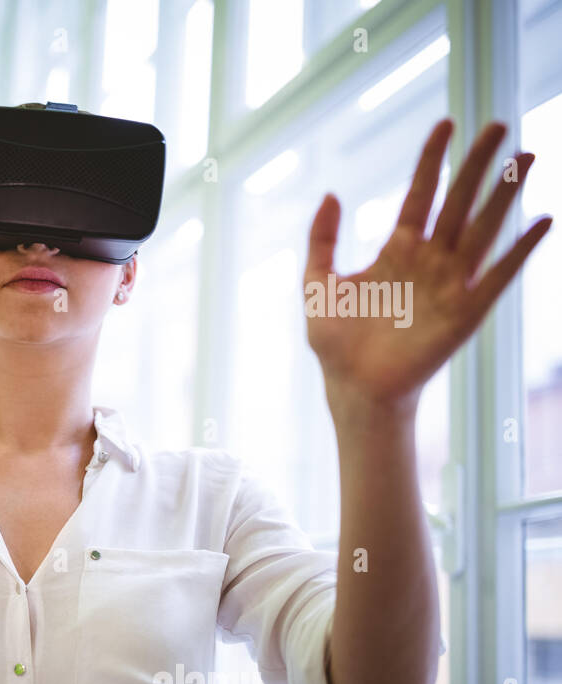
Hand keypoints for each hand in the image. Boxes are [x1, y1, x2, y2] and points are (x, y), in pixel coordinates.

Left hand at [304, 119, 551, 421]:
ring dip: (505, 194)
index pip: (421, 193)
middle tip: (498, 124)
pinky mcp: (465, 312)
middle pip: (459, 201)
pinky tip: (542, 221)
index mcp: (398, 250)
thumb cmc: (336, 342)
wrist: (352, 388)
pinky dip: (520, 250)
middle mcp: (429, 261)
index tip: (445, 123)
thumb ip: (321, 239)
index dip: (432, 160)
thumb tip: (331, 193)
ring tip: (526, 157)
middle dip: (478, 164)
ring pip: (482, 228)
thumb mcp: (317, 283)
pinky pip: (497, 275)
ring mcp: (450, 284)